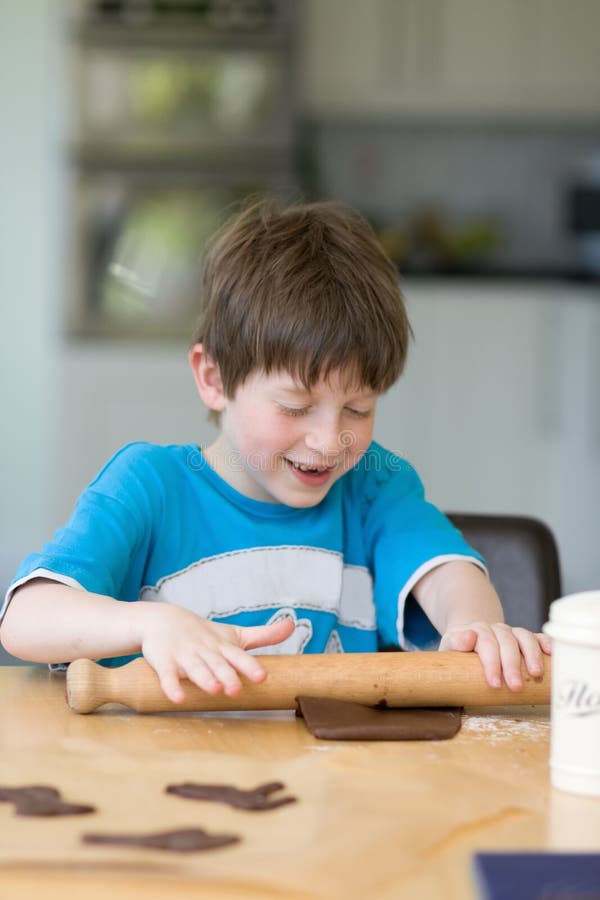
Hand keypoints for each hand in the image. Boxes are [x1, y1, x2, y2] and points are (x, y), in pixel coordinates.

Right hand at [140, 604, 294, 702]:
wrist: (162, 620)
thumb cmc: (204, 633)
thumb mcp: (234, 634)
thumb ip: (264, 635)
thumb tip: (293, 625)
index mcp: (224, 647)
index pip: (239, 656)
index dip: (250, 666)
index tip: (262, 677)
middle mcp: (206, 651)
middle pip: (218, 664)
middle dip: (227, 676)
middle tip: (236, 689)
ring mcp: (184, 656)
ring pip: (195, 669)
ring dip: (204, 678)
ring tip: (213, 689)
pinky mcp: (164, 662)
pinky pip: (167, 676)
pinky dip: (172, 686)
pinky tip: (178, 698)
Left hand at [438, 622, 551, 689]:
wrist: (470, 637)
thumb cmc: (459, 651)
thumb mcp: (449, 647)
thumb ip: (455, 642)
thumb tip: (468, 638)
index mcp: (477, 631)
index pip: (486, 644)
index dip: (491, 663)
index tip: (495, 684)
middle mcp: (496, 630)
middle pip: (506, 642)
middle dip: (512, 665)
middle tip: (516, 687)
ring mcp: (512, 633)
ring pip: (524, 637)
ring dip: (532, 655)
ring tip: (536, 674)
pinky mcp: (525, 638)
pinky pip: (538, 637)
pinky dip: (546, 643)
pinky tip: (552, 653)